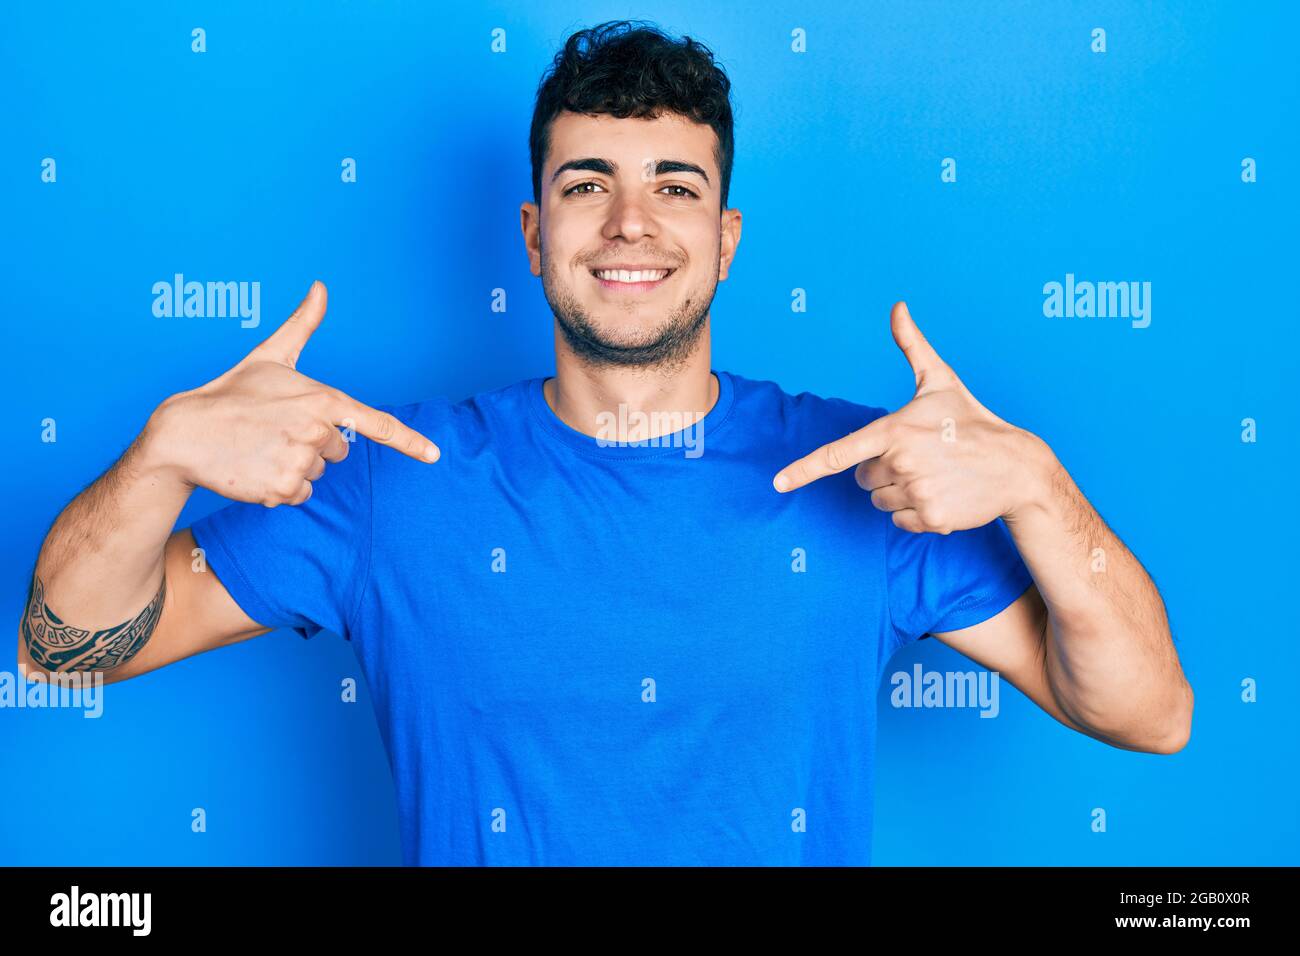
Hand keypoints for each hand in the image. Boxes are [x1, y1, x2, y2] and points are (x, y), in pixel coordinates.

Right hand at [143, 280, 439, 506]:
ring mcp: (299, 461)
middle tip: (274, 430)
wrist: (184, 433)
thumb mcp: (270, 356)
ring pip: (317, 475)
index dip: (409, 441)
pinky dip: (279, 488)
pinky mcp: (281, 489)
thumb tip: (320, 286)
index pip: (376, 424)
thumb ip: (303, 325)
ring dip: (294, 467)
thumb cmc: (232, 393)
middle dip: (311, 445)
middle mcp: (317, 431)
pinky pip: (297, 496)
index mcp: (322, 399)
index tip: (435, 455)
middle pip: (338, 452)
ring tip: (260, 448)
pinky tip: (254, 468)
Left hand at [771, 301, 1052, 533]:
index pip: (841, 453)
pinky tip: (941, 494)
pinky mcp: (931, 519)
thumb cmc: (971, 420)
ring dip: (898, 491)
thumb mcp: (941, 380)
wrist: (1016, 467)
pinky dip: (915, 513)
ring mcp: (917, 492)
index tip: (778, 483)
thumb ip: (912, 346)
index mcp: (895, 429)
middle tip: (918, 457)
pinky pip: (899, 521)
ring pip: (879, 501)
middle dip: (881, 469)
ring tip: (932, 474)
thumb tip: (897, 306)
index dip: (805, 469)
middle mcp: (902, 462)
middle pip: (862, 478)